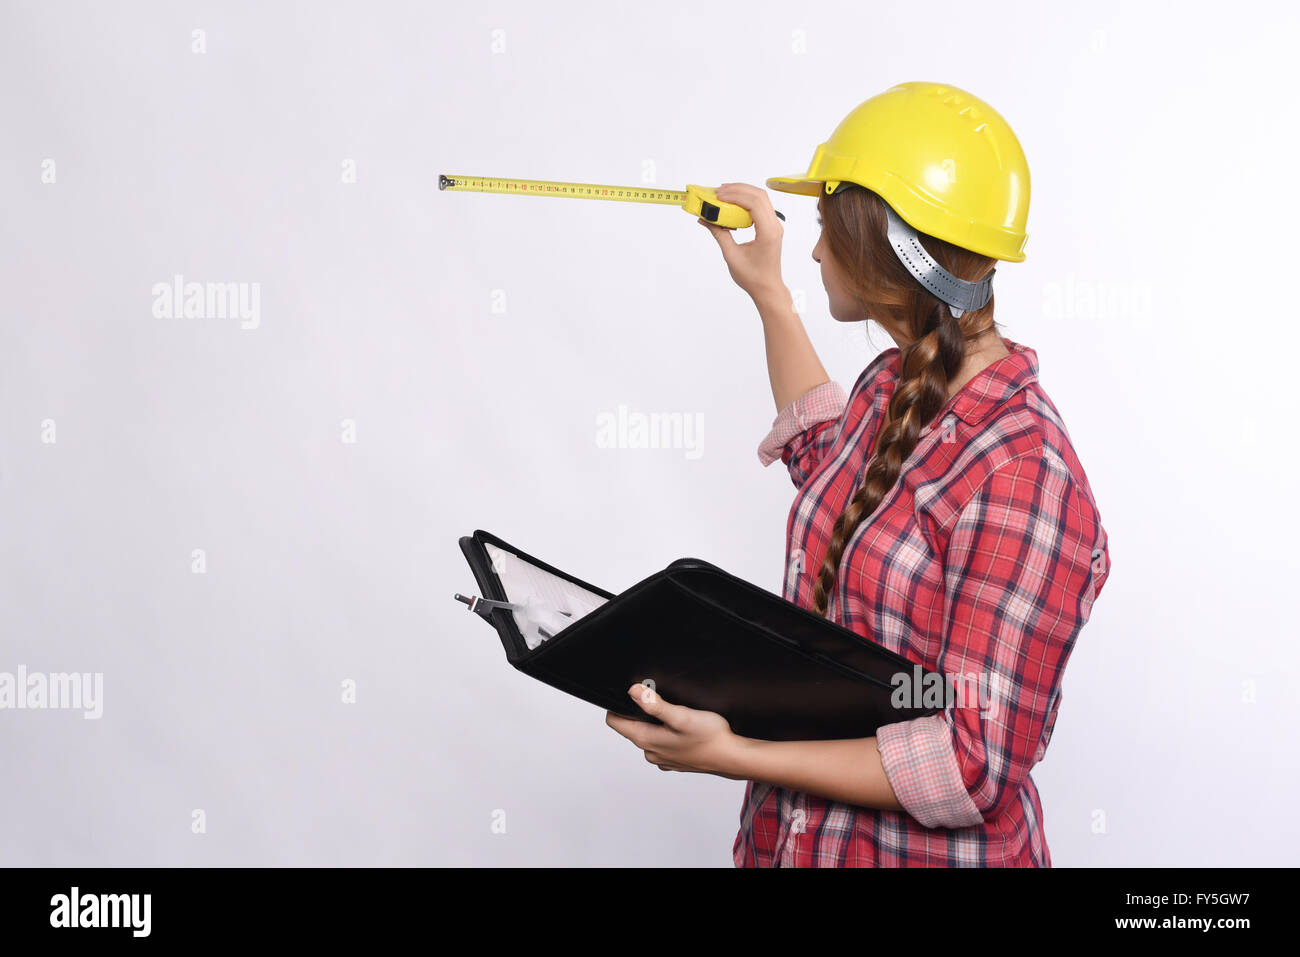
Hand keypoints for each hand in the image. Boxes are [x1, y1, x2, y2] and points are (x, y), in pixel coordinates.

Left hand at [605, 683, 748, 779]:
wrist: (731, 757)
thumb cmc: (709, 737)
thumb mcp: (681, 715)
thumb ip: (655, 705)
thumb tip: (633, 691)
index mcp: (647, 740)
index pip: (615, 722)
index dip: (617, 705)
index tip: (629, 693)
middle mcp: (650, 752)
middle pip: (630, 727)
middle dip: (638, 712)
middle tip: (656, 697)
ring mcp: (662, 758)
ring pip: (647, 735)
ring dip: (653, 723)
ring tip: (671, 712)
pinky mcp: (674, 761)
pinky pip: (661, 744)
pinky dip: (665, 734)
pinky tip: (681, 728)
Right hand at [698, 183, 787, 302]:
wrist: (767, 287)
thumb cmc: (752, 277)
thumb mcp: (731, 255)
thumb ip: (719, 234)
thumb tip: (705, 219)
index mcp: (768, 233)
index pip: (754, 203)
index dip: (735, 195)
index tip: (718, 196)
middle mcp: (775, 226)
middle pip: (759, 195)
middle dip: (737, 189)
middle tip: (718, 191)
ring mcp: (775, 224)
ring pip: (761, 198)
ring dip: (742, 192)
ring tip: (723, 193)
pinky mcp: (771, 226)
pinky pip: (760, 206)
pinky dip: (746, 200)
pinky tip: (732, 203)